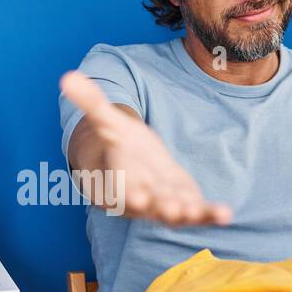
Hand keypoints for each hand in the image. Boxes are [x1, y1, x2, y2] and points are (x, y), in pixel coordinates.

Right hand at [60, 70, 231, 226]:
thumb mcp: (106, 121)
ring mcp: (162, 203)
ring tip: (206, 213)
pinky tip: (224, 214)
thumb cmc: (116, 144)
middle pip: (150, 206)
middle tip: (174, 211)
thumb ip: (91, 103)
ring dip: (189, 213)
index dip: (127, 195)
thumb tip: (67, 77)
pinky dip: (209, 214)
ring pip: (174, 213)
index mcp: (116, 182)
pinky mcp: (183, 202)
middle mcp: (138, 197)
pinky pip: (196, 211)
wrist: (131, 164)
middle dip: (162, 208)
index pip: (119, 191)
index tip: (137, 199)